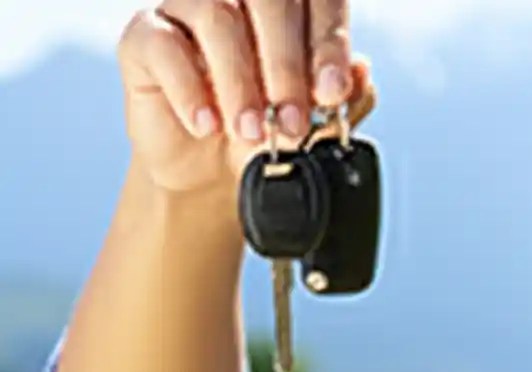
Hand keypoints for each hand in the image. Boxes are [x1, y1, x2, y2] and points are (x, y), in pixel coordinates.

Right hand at [117, 0, 376, 194]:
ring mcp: (189, 7)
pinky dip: (190, 91)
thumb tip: (361, 72)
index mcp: (290, 6)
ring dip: (240, 84)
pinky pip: (165, 46)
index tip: (333, 93)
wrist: (208, 169)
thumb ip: (343, 97)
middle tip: (292, 123)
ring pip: (217, 19)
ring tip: (251, 132)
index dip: (329, 43)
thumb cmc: (265, 131)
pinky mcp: (145, 35)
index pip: (317, 1)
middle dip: (287, 67)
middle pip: (269, 1)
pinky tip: (207, 125)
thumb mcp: (312, 120)